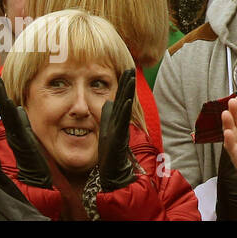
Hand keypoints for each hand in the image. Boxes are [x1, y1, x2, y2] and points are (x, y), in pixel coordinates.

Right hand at [0, 75, 52, 187]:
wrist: (34, 179)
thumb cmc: (36, 159)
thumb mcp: (31, 136)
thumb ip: (24, 123)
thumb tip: (19, 109)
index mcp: (17, 129)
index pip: (9, 108)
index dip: (4, 94)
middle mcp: (14, 131)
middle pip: (5, 107)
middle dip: (0, 92)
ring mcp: (17, 135)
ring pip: (7, 113)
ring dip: (3, 99)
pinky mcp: (22, 141)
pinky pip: (16, 125)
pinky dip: (12, 114)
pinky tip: (11, 103)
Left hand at [97, 69, 137, 189]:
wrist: (112, 169)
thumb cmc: (109, 151)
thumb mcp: (105, 129)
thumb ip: (107, 115)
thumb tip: (108, 101)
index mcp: (117, 118)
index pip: (121, 97)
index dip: (124, 84)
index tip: (127, 69)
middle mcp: (120, 121)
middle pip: (125, 98)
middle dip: (128, 83)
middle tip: (131, 68)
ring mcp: (120, 128)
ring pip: (125, 107)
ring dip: (128, 92)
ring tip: (130, 79)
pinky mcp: (118, 136)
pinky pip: (121, 121)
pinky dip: (123, 110)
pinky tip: (124, 101)